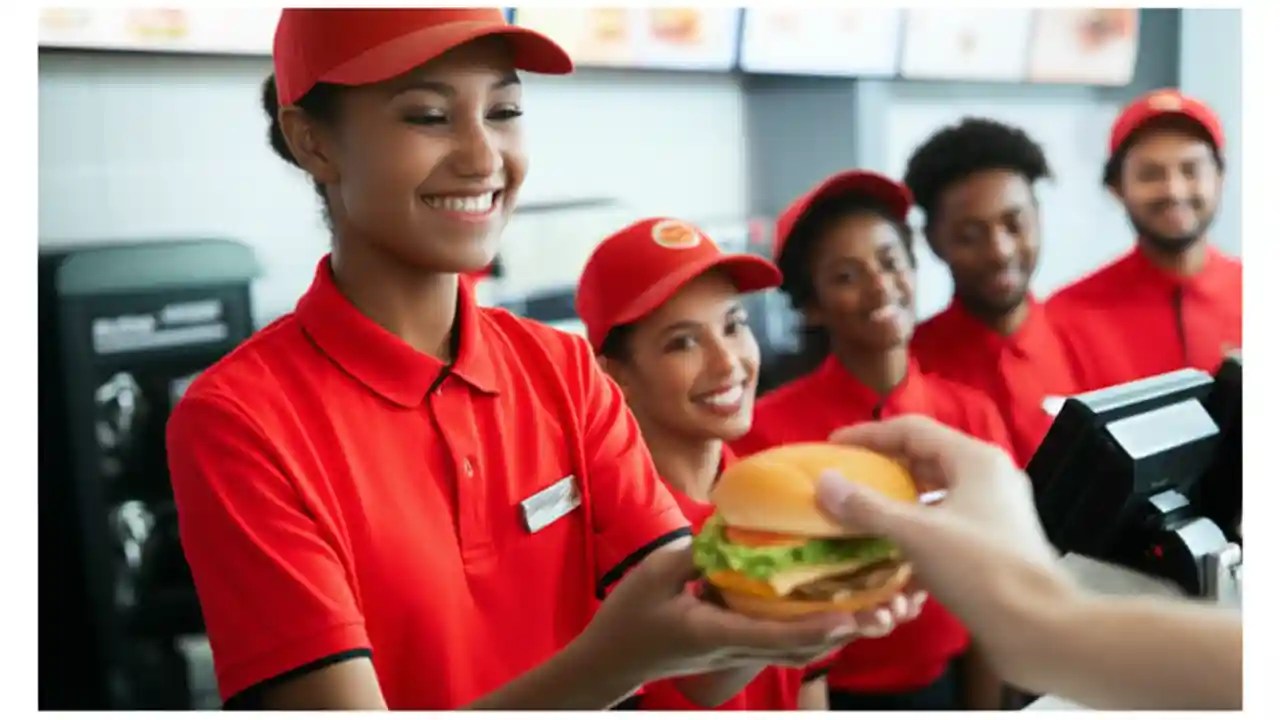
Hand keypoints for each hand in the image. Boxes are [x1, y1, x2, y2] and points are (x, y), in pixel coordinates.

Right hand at [580, 538, 919, 685]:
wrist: (614, 659)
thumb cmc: (630, 618)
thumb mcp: (654, 574)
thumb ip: (694, 552)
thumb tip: (733, 525)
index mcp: (717, 632)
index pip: (776, 635)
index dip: (818, 628)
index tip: (854, 614)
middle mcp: (738, 647)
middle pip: (805, 647)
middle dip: (849, 629)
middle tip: (891, 607)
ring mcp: (742, 650)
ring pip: (803, 648)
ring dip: (842, 630)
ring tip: (881, 605)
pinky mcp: (741, 646)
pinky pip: (789, 641)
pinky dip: (819, 627)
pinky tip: (840, 605)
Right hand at [817, 416, 1072, 632]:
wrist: (1039, 629)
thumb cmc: (981, 569)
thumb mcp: (917, 533)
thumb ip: (867, 506)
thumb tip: (824, 482)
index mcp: (975, 459)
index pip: (911, 430)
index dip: (868, 436)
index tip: (831, 449)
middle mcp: (987, 477)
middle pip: (923, 459)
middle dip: (880, 470)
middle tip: (841, 483)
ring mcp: (992, 511)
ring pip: (932, 495)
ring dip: (895, 503)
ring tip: (858, 516)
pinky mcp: (991, 543)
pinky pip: (944, 525)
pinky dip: (915, 533)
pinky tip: (889, 554)